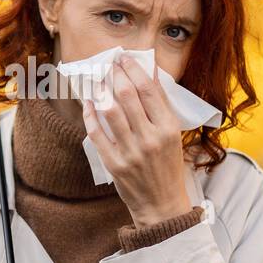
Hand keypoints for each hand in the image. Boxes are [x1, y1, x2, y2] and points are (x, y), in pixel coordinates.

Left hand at [81, 57, 192, 227]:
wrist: (161, 204)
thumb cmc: (168, 165)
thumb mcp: (173, 134)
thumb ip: (161, 104)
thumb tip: (150, 73)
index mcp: (168, 128)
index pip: (148, 90)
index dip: (133, 69)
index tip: (124, 59)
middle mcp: (150, 139)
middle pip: (127, 96)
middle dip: (115, 75)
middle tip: (109, 64)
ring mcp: (131, 152)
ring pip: (110, 112)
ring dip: (101, 91)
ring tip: (98, 79)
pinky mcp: (114, 163)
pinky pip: (96, 133)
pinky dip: (90, 115)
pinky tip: (88, 103)